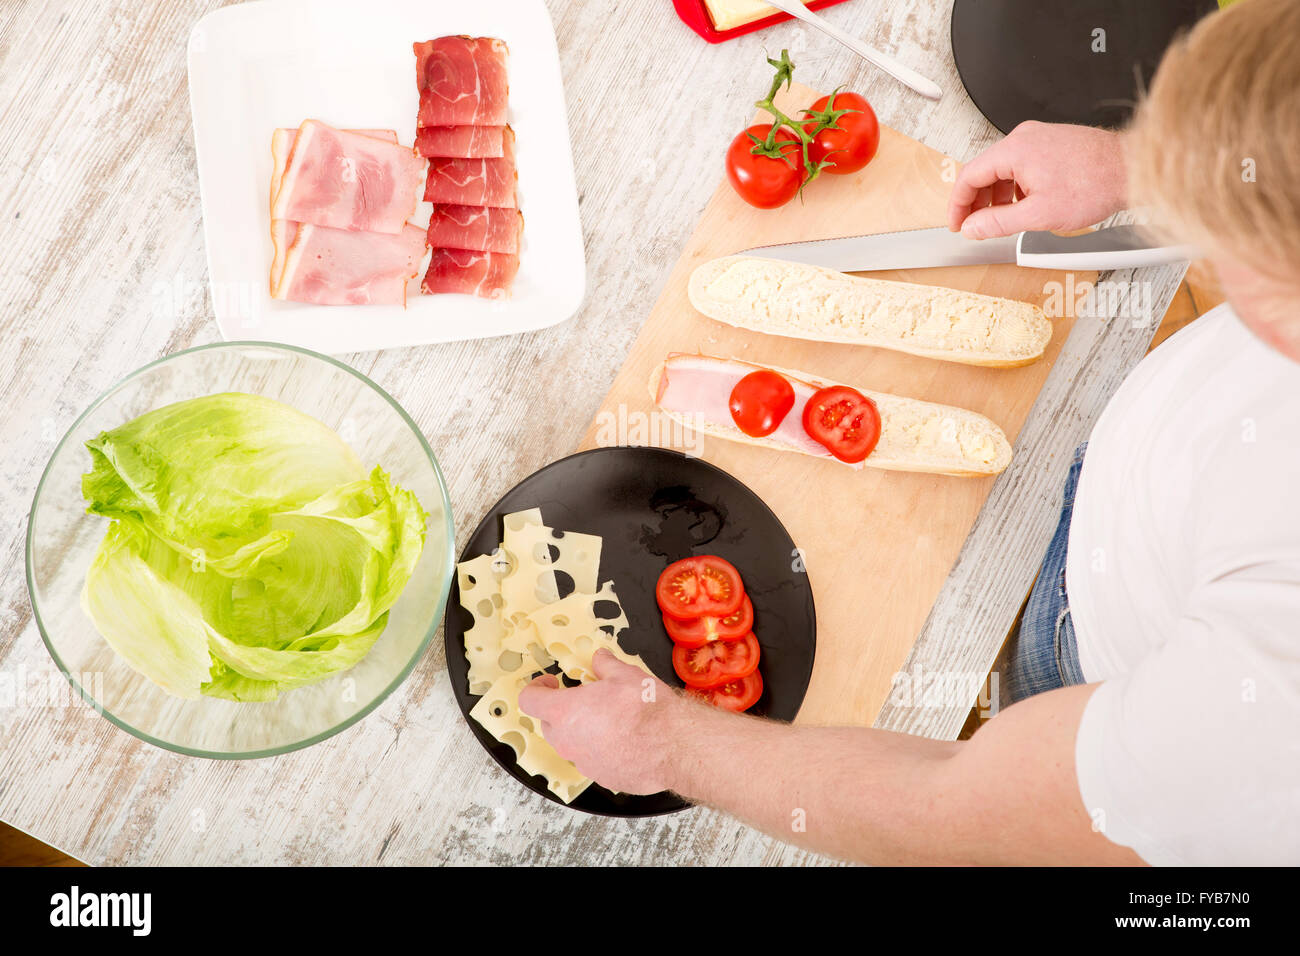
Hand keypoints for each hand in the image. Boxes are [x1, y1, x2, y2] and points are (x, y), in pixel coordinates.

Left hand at [517, 649, 688, 794]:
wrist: (673, 746)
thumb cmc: (646, 710)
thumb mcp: (624, 674)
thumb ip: (605, 665)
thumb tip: (601, 659)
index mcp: (564, 712)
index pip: (529, 700)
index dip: (537, 688)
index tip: (550, 683)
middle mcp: (568, 741)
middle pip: (548, 724)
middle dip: (561, 710)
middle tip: (583, 698)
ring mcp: (584, 762)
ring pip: (571, 744)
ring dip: (581, 731)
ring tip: (608, 719)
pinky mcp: (602, 777)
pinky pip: (593, 760)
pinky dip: (601, 750)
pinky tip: (623, 740)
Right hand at [946, 121, 1127, 238]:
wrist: (1133, 169)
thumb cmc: (1095, 184)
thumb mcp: (1038, 214)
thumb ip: (997, 223)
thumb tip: (972, 228)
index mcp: (1015, 149)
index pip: (968, 176)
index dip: (958, 205)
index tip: (957, 224)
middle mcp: (1024, 138)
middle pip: (984, 171)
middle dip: (977, 202)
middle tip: (976, 227)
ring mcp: (1039, 138)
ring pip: (1003, 170)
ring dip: (997, 197)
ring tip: (1002, 220)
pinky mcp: (1051, 144)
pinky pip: (1021, 165)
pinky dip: (1015, 187)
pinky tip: (1024, 205)